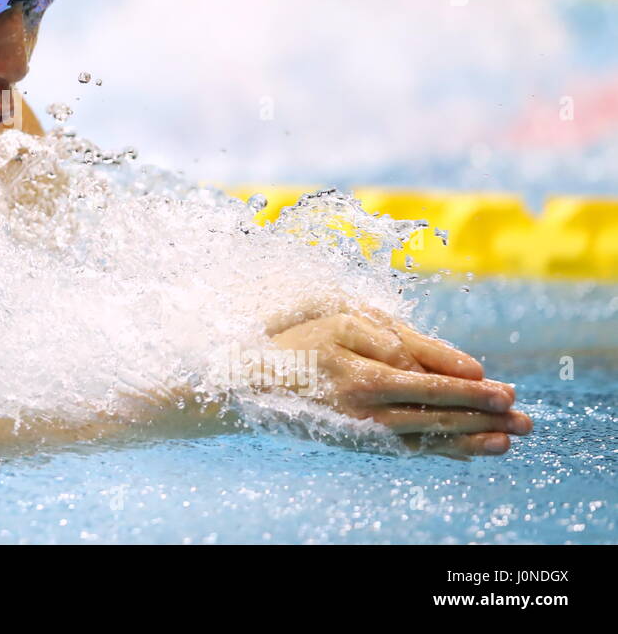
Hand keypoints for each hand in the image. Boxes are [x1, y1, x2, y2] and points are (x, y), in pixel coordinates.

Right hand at [267, 307, 531, 457]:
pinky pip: (407, 448)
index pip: (427, 381)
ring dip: (470, 439)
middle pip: (434, 412)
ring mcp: (362, 429)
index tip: (500, 388)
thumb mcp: (339, 320)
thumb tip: (426, 364)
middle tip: (522, 418)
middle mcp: (366, 407)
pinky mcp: (359, 441)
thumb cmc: (297, 341)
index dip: (466, 385)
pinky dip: (440, 450)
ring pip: (426, 436)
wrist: (250, 382)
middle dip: (481, 415)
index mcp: (362, 373)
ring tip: (506, 441)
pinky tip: (468, 451)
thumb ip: (387, 337)